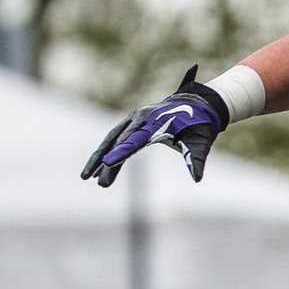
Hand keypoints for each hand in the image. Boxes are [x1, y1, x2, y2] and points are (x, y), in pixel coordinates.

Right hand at [81, 66, 228, 186]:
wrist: (197, 104)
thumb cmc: (200, 126)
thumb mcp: (200, 143)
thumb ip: (195, 159)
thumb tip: (197, 178)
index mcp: (155, 123)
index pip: (135, 140)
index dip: (122, 152)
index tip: (108, 163)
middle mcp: (140, 118)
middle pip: (117, 141)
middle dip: (105, 162)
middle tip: (100, 184)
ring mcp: (134, 120)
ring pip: (111, 140)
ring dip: (99, 158)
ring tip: (88, 177)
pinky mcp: (132, 124)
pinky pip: (115, 139)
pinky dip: (106, 153)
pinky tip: (98, 170)